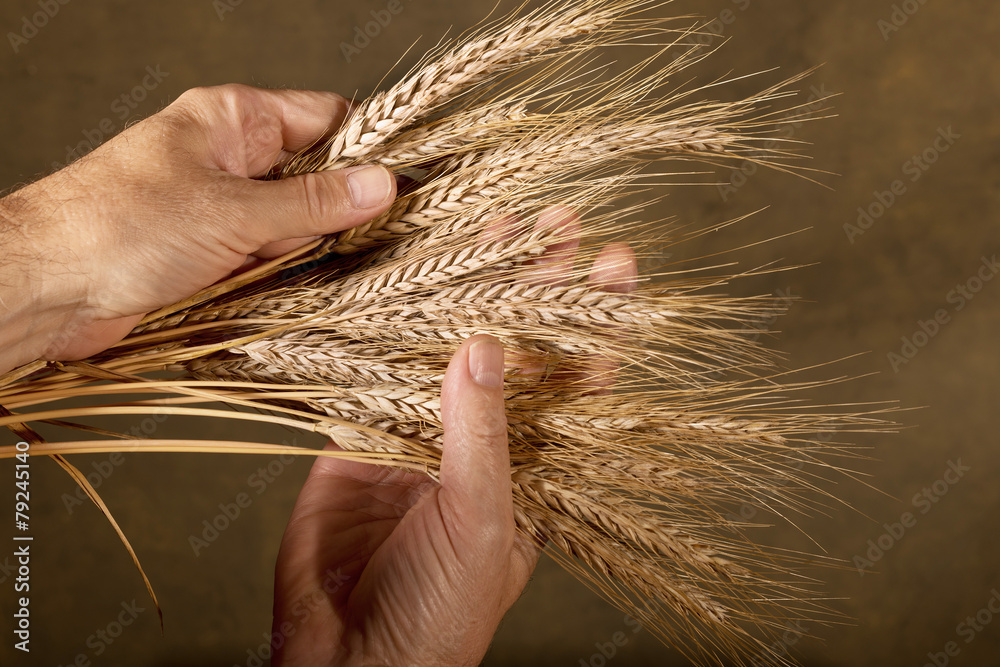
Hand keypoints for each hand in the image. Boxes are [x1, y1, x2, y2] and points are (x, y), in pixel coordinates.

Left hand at [0, 84, 396, 373]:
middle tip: (381, 239)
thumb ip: (314, 203)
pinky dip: (283, 275)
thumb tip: (382, 185)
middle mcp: (231, 158)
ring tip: (333, 270)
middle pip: (314, 176)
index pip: (325, 118)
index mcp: (234, 120)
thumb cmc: (119, 226)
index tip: (407, 181)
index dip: (368, 147)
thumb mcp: (234, 211)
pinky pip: (268, 257)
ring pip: (294, 224)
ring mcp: (222, 206)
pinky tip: (296, 289)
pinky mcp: (212, 251)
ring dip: (308, 250)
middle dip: (340, 210)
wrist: (46, 288)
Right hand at [271, 208, 637, 666]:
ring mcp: (417, 433)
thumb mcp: (480, 522)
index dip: (596, 321)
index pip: (574, 379)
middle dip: (535, 283)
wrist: (347, 662)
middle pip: (515, 345)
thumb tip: (486, 346)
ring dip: (466, 285)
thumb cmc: (439, 614)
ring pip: (446, 342)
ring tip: (488, 223)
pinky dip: (386, 320)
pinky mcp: (358, 435)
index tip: (613, 261)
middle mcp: (479, 440)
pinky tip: (402, 271)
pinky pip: (374, 367)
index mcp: (529, 466)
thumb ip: (482, 435)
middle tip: (556, 220)